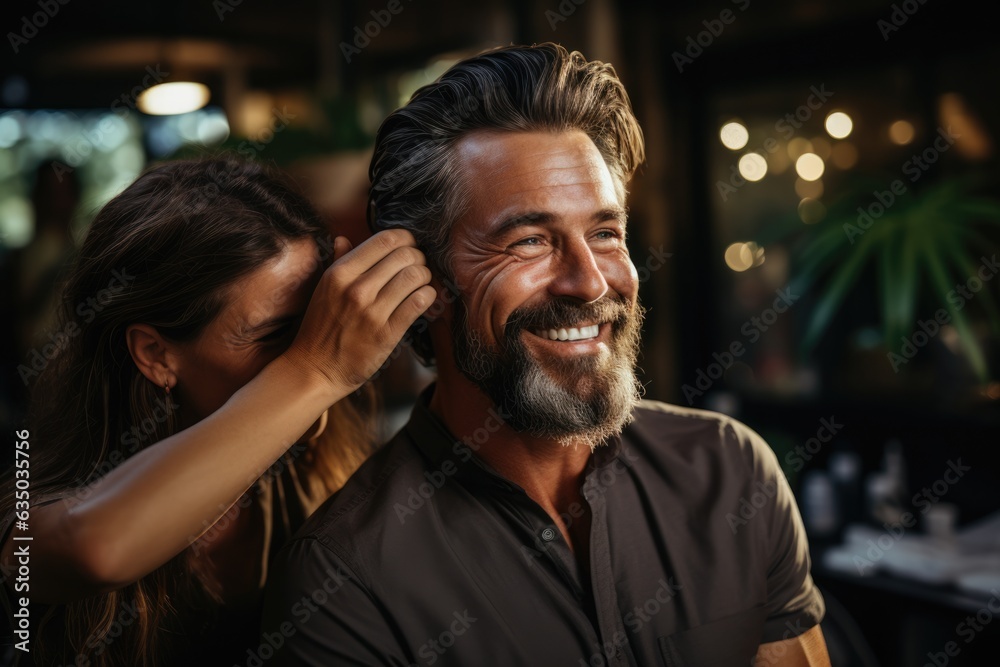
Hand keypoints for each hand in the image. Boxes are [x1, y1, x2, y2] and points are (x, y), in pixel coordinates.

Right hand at [282, 229, 434, 396]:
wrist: (315, 370)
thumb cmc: (320, 328)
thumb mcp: (323, 290)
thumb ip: (337, 262)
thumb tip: (343, 238)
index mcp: (340, 273)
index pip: (385, 239)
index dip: (406, 238)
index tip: (409, 246)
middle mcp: (356, 289)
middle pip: (405, 255)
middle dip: (419, 257)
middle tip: (418, 267)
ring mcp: (372, 312)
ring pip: (415, 276)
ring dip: (425, 277)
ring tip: (421, 284)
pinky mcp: (386, 334)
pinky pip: (419, 303)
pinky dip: (428, 296)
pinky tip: (423, 299)